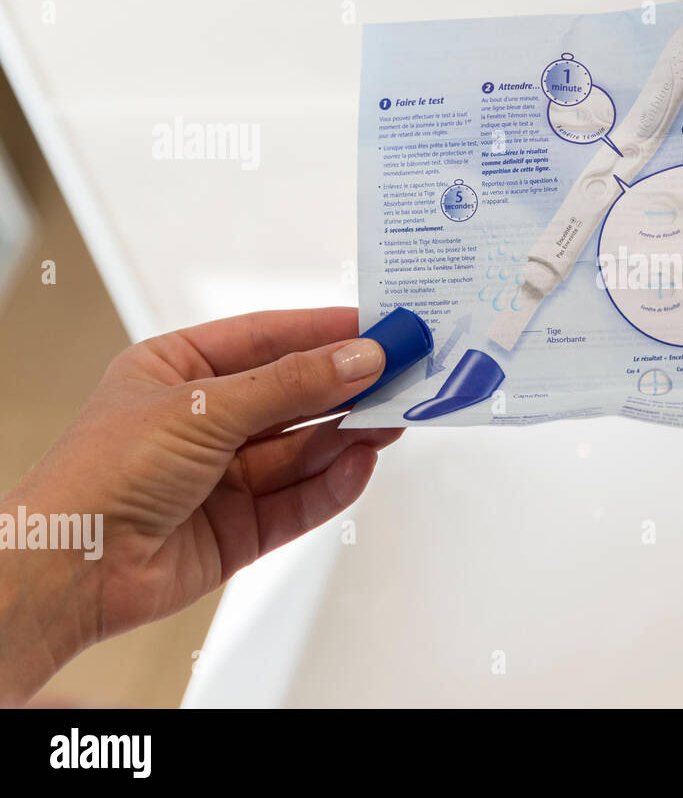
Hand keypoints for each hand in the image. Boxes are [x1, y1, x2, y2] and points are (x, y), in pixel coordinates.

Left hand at [0, 307, 401, 702]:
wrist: (67, 571)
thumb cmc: (103, 473)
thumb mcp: (205, 407)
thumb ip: (292, 384)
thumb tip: (360, 357)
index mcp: (177, 371)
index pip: (266, 339)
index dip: (324, 330)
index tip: (379, 325)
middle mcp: (204, 421)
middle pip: (293, 396)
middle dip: (346, 386)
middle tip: (403, 372)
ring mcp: (224, 476)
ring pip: (303, 449)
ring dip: (348, 434)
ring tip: (393, 419)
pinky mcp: (241, 527)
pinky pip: (300, 499)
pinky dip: (334, 483)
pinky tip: (362, 463)